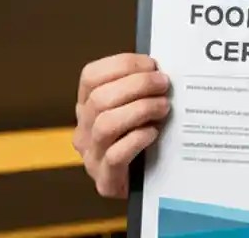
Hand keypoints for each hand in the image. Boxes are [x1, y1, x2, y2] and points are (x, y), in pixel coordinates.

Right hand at [72, 53, 170, 197]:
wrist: (150, 184)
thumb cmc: (149, 138)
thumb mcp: (141, 107)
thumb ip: (144, 88)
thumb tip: (163, 67)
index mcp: (88, 106)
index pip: (91, 76)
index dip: (122, 65)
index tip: (151, 64)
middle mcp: (83, 129)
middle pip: (100, 98)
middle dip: (137, 85)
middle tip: (164, 84)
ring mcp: (91, 155)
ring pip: (104, 125)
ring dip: (140, 110)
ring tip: (163, 107)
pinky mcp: (106, 179)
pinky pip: (115, 155)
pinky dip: (137, 139)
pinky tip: (154, 133)